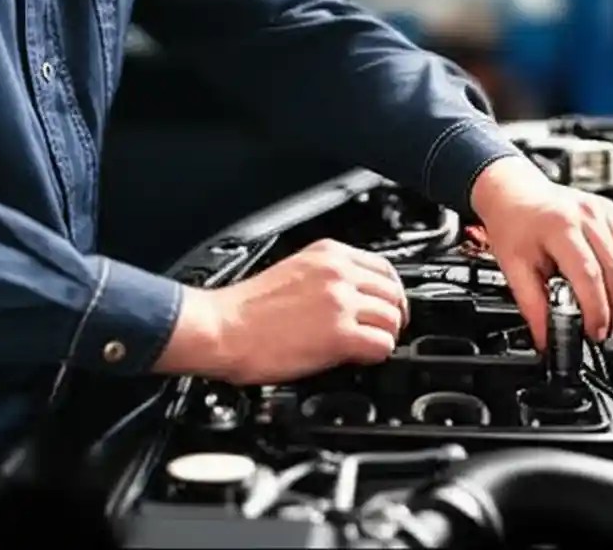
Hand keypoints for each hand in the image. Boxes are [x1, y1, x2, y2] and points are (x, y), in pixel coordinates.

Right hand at [154, 239, 407, 384]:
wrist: (219, 328)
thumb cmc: (243, 309)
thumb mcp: (293, 273)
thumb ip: (327, 278)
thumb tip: (353, 297)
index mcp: (327, 254)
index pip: (384, 267)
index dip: (390, 292)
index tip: (388, 306)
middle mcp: (338, 273)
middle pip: (393, 293)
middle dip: (393, 316)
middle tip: (383, 331)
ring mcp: (340, 303)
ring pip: (392, 319)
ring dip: (385, 336)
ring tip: (368, 347)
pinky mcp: (339, 334)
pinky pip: (382, 345)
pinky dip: (376, 355)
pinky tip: (360, 358)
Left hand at [470, 156, 612, 349]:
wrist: (513, 193)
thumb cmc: (512, 225)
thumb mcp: (513, 268)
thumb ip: (532, 306)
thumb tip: (546, 338)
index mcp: (559, 226)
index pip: (588, 276)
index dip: (595, 310)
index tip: (593, 332)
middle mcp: (586, 214)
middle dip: (612, 308)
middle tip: (601, 329)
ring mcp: (603, 210)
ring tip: (608, 310)